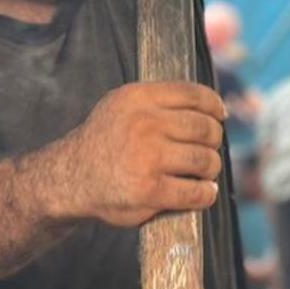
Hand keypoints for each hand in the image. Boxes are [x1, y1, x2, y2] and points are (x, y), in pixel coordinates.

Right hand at [50, 82, 227, 226]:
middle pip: (205, 128)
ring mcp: (147, 158)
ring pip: (205, 160)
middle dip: (214, 141)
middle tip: (208, 149)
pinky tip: (203, 192)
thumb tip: (214, 108)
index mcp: (138, 98)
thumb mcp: (122, 107)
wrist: (69, 179)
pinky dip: (206, 194)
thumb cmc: (105, 142)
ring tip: (204, 173)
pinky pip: (196, 192)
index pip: (194, 94)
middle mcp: (143, 124)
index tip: (220, 116)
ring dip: (211, 168)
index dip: (214, 106)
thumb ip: (159, 102)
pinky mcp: (149, 191)